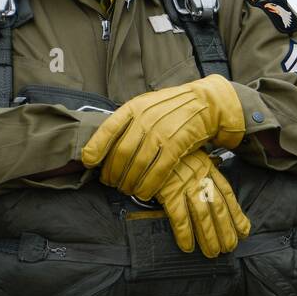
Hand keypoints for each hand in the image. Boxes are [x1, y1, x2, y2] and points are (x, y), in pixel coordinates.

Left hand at [81, 75, 244, 198]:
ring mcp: (161, 132)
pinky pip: (157, 171)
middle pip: (120, 154)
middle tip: (111, 183)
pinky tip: (143, 192)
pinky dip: (148, 185)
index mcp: (135, 107)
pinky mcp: (177, 145)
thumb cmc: (174, 108)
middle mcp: (146, 119)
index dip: (95, 149)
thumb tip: (104, 146)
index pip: (107, 130)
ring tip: (127, 189)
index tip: (89, 163)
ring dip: (129, 183)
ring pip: (137, 165)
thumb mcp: (148, 106)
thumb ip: (128, 122)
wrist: (207, 103)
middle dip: (113, 173)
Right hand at [156, 151, 250, 258]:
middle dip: (226, 230)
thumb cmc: (171, 152)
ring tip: (213, 252)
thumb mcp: (193, 155)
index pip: (227, 195)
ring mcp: (185, 184)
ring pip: (202, 214)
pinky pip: (179, 215)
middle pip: (218, 208)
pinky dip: (184, 232)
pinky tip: (188, 246)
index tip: (244, 230)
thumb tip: (216, 170)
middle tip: (230, 247)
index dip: (236, 214)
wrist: (149, 143)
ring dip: (209, 235)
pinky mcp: (168, 191)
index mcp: (208, 170)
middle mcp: (200, 178)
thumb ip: (205, 166)